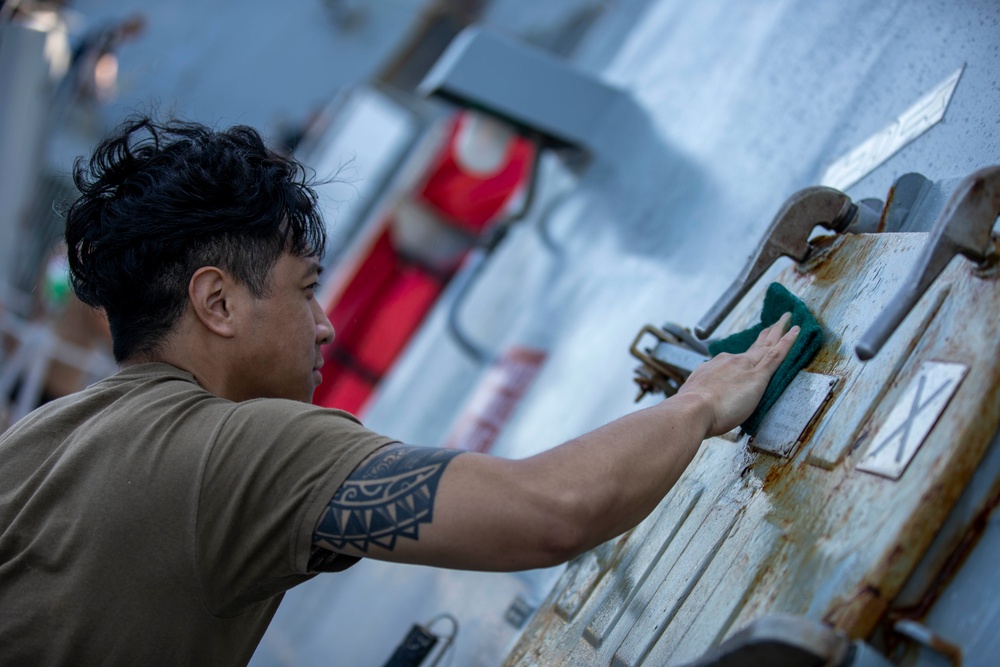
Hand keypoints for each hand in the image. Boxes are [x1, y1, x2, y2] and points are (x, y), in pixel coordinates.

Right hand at [677, 313, 798, 436]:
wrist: (692, 410)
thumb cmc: (691, 410)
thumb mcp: (693, 394)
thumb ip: (701, 391)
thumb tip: (699, 393)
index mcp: (715, 367)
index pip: (736, 359)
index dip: (747, 352)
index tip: (753, 345)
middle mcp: (730, 361)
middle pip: (753, 347)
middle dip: (765, 335)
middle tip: (774, 324)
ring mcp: (745, 367)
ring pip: (766, 346)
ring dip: (778, 332)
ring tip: (787, 321)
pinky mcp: (758, 376)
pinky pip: (776, 355)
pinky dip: (787, 342)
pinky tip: (796, 332)